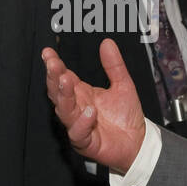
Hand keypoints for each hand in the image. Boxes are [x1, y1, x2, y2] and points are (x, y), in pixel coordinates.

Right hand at [42, 40, 145, 171]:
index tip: (48, 52)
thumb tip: (107, 42)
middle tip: (54, 64)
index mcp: (80, 93)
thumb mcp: (123, 85)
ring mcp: (78, 125)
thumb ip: (114, 65)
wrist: (138, 142)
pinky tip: (89, 110)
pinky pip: (78, 133)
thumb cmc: (126, 116)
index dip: (54, 65)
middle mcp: (75, 108)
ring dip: (64, 96)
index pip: (62, 76)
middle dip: (54, 78)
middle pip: (58, 93)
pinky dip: (82, 122)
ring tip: (66, 81)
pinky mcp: (85, 143)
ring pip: (64, 111)